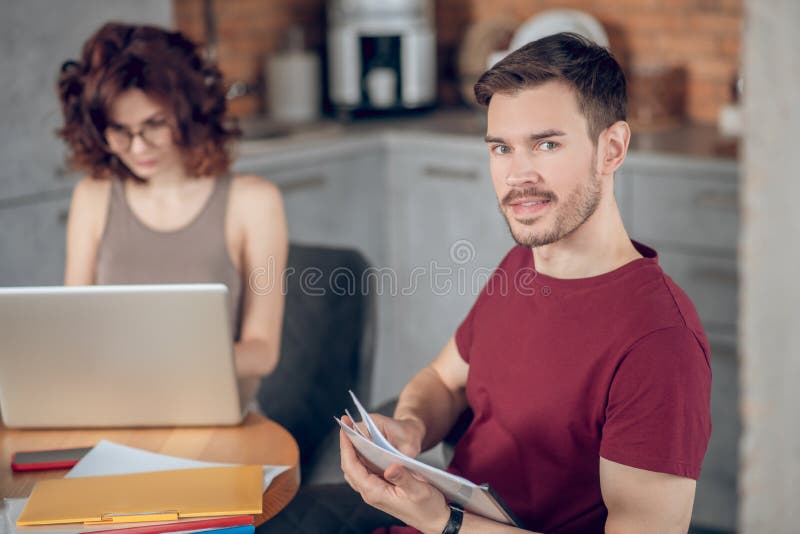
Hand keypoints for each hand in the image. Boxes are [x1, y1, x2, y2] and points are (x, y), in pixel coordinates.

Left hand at [339, 417, 449, 533]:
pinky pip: (364, 472)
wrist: (435, 519)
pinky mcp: (381, 489)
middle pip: (350, 467)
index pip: (352, 468)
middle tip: (347, 426)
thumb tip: (390, 468)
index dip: (346, 448)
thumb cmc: (429, 506)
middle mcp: (371, 493)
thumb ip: (404, 478)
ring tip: (353, 433)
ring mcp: (375, 492)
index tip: (344, 430)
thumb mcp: (419, 490)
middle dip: (346, 447)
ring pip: (356, 469)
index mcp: (376, 493)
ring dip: (353, 452)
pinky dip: (361, 458)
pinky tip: (366, 447)